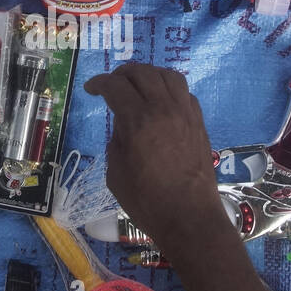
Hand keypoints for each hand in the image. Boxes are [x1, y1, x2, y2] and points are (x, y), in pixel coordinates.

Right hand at [84, 63, 231, 249]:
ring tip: (139, 85)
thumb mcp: (116, 173)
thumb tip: (124, 126)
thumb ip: (117, 142)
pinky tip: (162, 102)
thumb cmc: (147, 201)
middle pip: (142, 72)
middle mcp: (164, 108)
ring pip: (168, 75)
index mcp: (138, 120)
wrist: (189, 218)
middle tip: (112, 84)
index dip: (99, 83)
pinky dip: (169, 89)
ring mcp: (185, 113)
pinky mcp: (199, 122)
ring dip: (149, 75)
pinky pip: (184, 92)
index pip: (115, 86)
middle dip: (122, 73)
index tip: (91, 89)